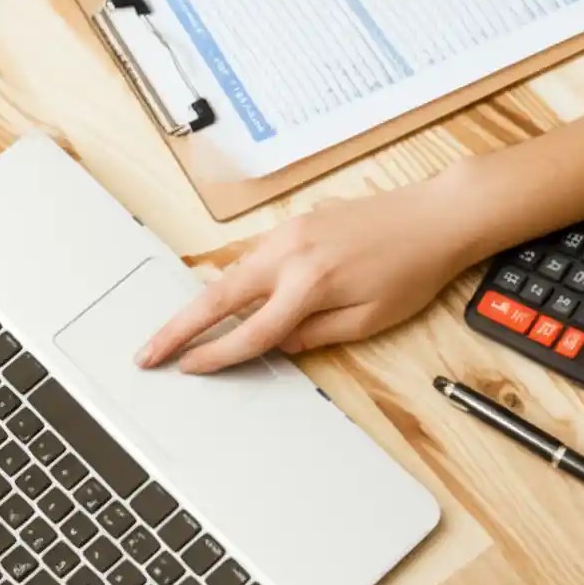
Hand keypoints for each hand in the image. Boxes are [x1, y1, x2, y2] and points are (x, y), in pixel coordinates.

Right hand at [136, 174, 481, 373]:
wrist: (435, 216)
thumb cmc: (411, 270)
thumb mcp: (368, 320)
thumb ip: (314, 335)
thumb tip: (275, 346)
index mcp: (310, 284)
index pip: (251, 331)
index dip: (217, 354)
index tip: (188, 368)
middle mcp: (290, 254)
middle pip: (218, 296)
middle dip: (179, 327)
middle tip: (148, 351)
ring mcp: (288, 233)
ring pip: (230, 273)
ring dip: (200, 303)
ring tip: (173, 332)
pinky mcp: (293, 223)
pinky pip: (250, 257)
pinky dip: (229, 280)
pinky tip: (218, 298)